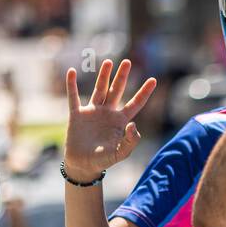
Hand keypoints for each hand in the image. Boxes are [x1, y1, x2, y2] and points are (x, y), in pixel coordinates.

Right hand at [63, 58, 155, 179]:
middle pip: (117, 90)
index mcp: (120, 121)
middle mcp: (108, 113)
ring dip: (103, 75)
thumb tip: (133, 124)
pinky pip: (74, 97)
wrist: (83, 165)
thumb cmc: (103, 161)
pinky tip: (72, 72)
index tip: (154, 80)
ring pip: (99, 89)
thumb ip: (130, 141)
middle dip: (122, 76)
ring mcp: (92, 112)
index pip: (135, 103)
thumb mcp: (120, 154)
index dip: (144, 92)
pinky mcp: (77, 115)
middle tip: (128, 61)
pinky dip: (72, 85)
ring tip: (108, 62)